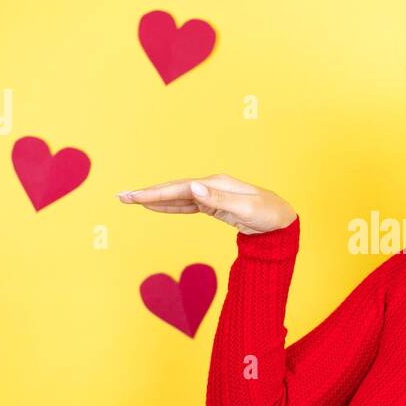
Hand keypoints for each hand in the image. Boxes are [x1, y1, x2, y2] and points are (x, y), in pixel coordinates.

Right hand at [115, 173, 295, 234]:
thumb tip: (192, 187)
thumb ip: (218, 199)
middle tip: (121, 197)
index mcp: (216, 184)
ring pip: (178, 196)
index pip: (180, 189)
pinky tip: (156, 207)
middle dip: (147, 193)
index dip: (155, 192)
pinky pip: (187, 205)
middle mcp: (212, 186)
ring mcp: (212, 194)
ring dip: (155, 198)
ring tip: (132, 199)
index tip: (134, 196)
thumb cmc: (269, 214)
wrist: (284, 221)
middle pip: (174, 189)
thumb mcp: (246, 209)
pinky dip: (170, 206)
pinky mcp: (215, 205)